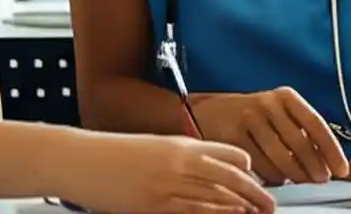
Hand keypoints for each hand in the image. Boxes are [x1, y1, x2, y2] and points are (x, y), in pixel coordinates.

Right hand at [63, 133, 274, 213]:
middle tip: (270, 206)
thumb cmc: (115, 155)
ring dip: (242, 208)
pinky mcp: (155, 206)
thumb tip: (208, 172)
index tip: (256, 182)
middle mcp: (181, 162)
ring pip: (218, 197)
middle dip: (256, 193)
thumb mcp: (155, 148)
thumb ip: (182, 158)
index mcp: (182, 144)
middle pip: (232, 177)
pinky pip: (195, 212)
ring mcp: (169, 185)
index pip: (231, 154)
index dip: (249, 170)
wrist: (80, 159)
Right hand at [193, 88, 350, 184]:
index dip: (332, 149)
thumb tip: (328, 162)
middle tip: (321, 180)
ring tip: (301, 182)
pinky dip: (272, 177)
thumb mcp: (278, 114)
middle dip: (314, 167)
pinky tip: (277, 180)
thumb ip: (300, 132)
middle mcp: (268, 103)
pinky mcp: (233, 136)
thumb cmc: (254, 116)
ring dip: (295, 176)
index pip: (316, 124)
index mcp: (286, 96)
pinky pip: (260, 165)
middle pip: (300, 144)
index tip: (341, 169)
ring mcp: (249, 119)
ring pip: (281, 158)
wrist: (210, 112)